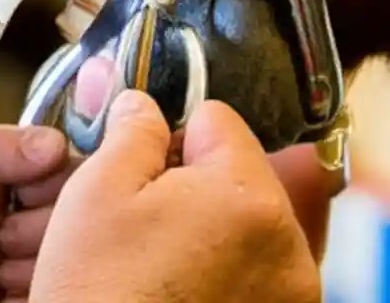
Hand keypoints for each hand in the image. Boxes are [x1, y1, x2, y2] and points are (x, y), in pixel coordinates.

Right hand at [30, 91, 324, 302]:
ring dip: (213, 232)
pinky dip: (226, 276)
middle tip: (143, 225)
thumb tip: (143, 105)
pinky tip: (180, 293)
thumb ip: (132, 132)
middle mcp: (289, 246)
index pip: (218, 121)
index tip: (142, 172)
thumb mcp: (96, 193)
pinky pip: (259, 276)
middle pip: (241, 176)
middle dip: (195, 187)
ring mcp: (293, 295)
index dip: (170, 138)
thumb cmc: (99, 297)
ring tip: (161, 266)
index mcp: (248, 195)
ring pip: (252, 227)